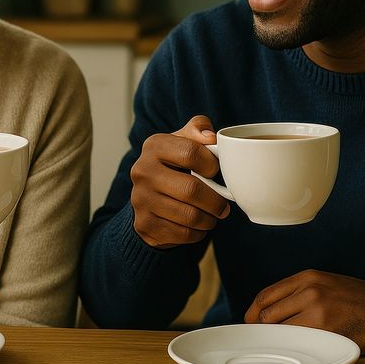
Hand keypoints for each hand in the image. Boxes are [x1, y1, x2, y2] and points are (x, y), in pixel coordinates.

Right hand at [130, 115, 229, 248]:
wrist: (148, 197)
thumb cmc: (175, 165)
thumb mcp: (183, 141)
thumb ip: (198, 129)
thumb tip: (210, 136)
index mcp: (154, 146)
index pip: (191, 152)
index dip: (211, 164)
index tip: (215, 172)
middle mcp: (142, 171)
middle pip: (191, 189)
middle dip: (215, 201)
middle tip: (224, 206)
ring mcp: (141, 199)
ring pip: (189, 216)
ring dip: (209, 219)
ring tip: (212, 216)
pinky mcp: (144, 224)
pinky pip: (182, 234)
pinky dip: (197, 233)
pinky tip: (197, 227)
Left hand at [245, 269, 364, 354]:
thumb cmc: (360, 301)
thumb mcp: (327, 285)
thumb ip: (300, 294)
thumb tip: (269, 313)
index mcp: (307, 277)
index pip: (266, 295)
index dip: (252, 312)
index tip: (250, 324)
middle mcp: (309, 289)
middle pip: (267, 314)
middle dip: (263, 329)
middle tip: (266, 340)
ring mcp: (317, 309)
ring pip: (279, 329)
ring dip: (278, 340)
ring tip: (284, 346)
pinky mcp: (326, 328)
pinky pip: (297, 340)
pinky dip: (293, 347)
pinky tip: (298, 351)